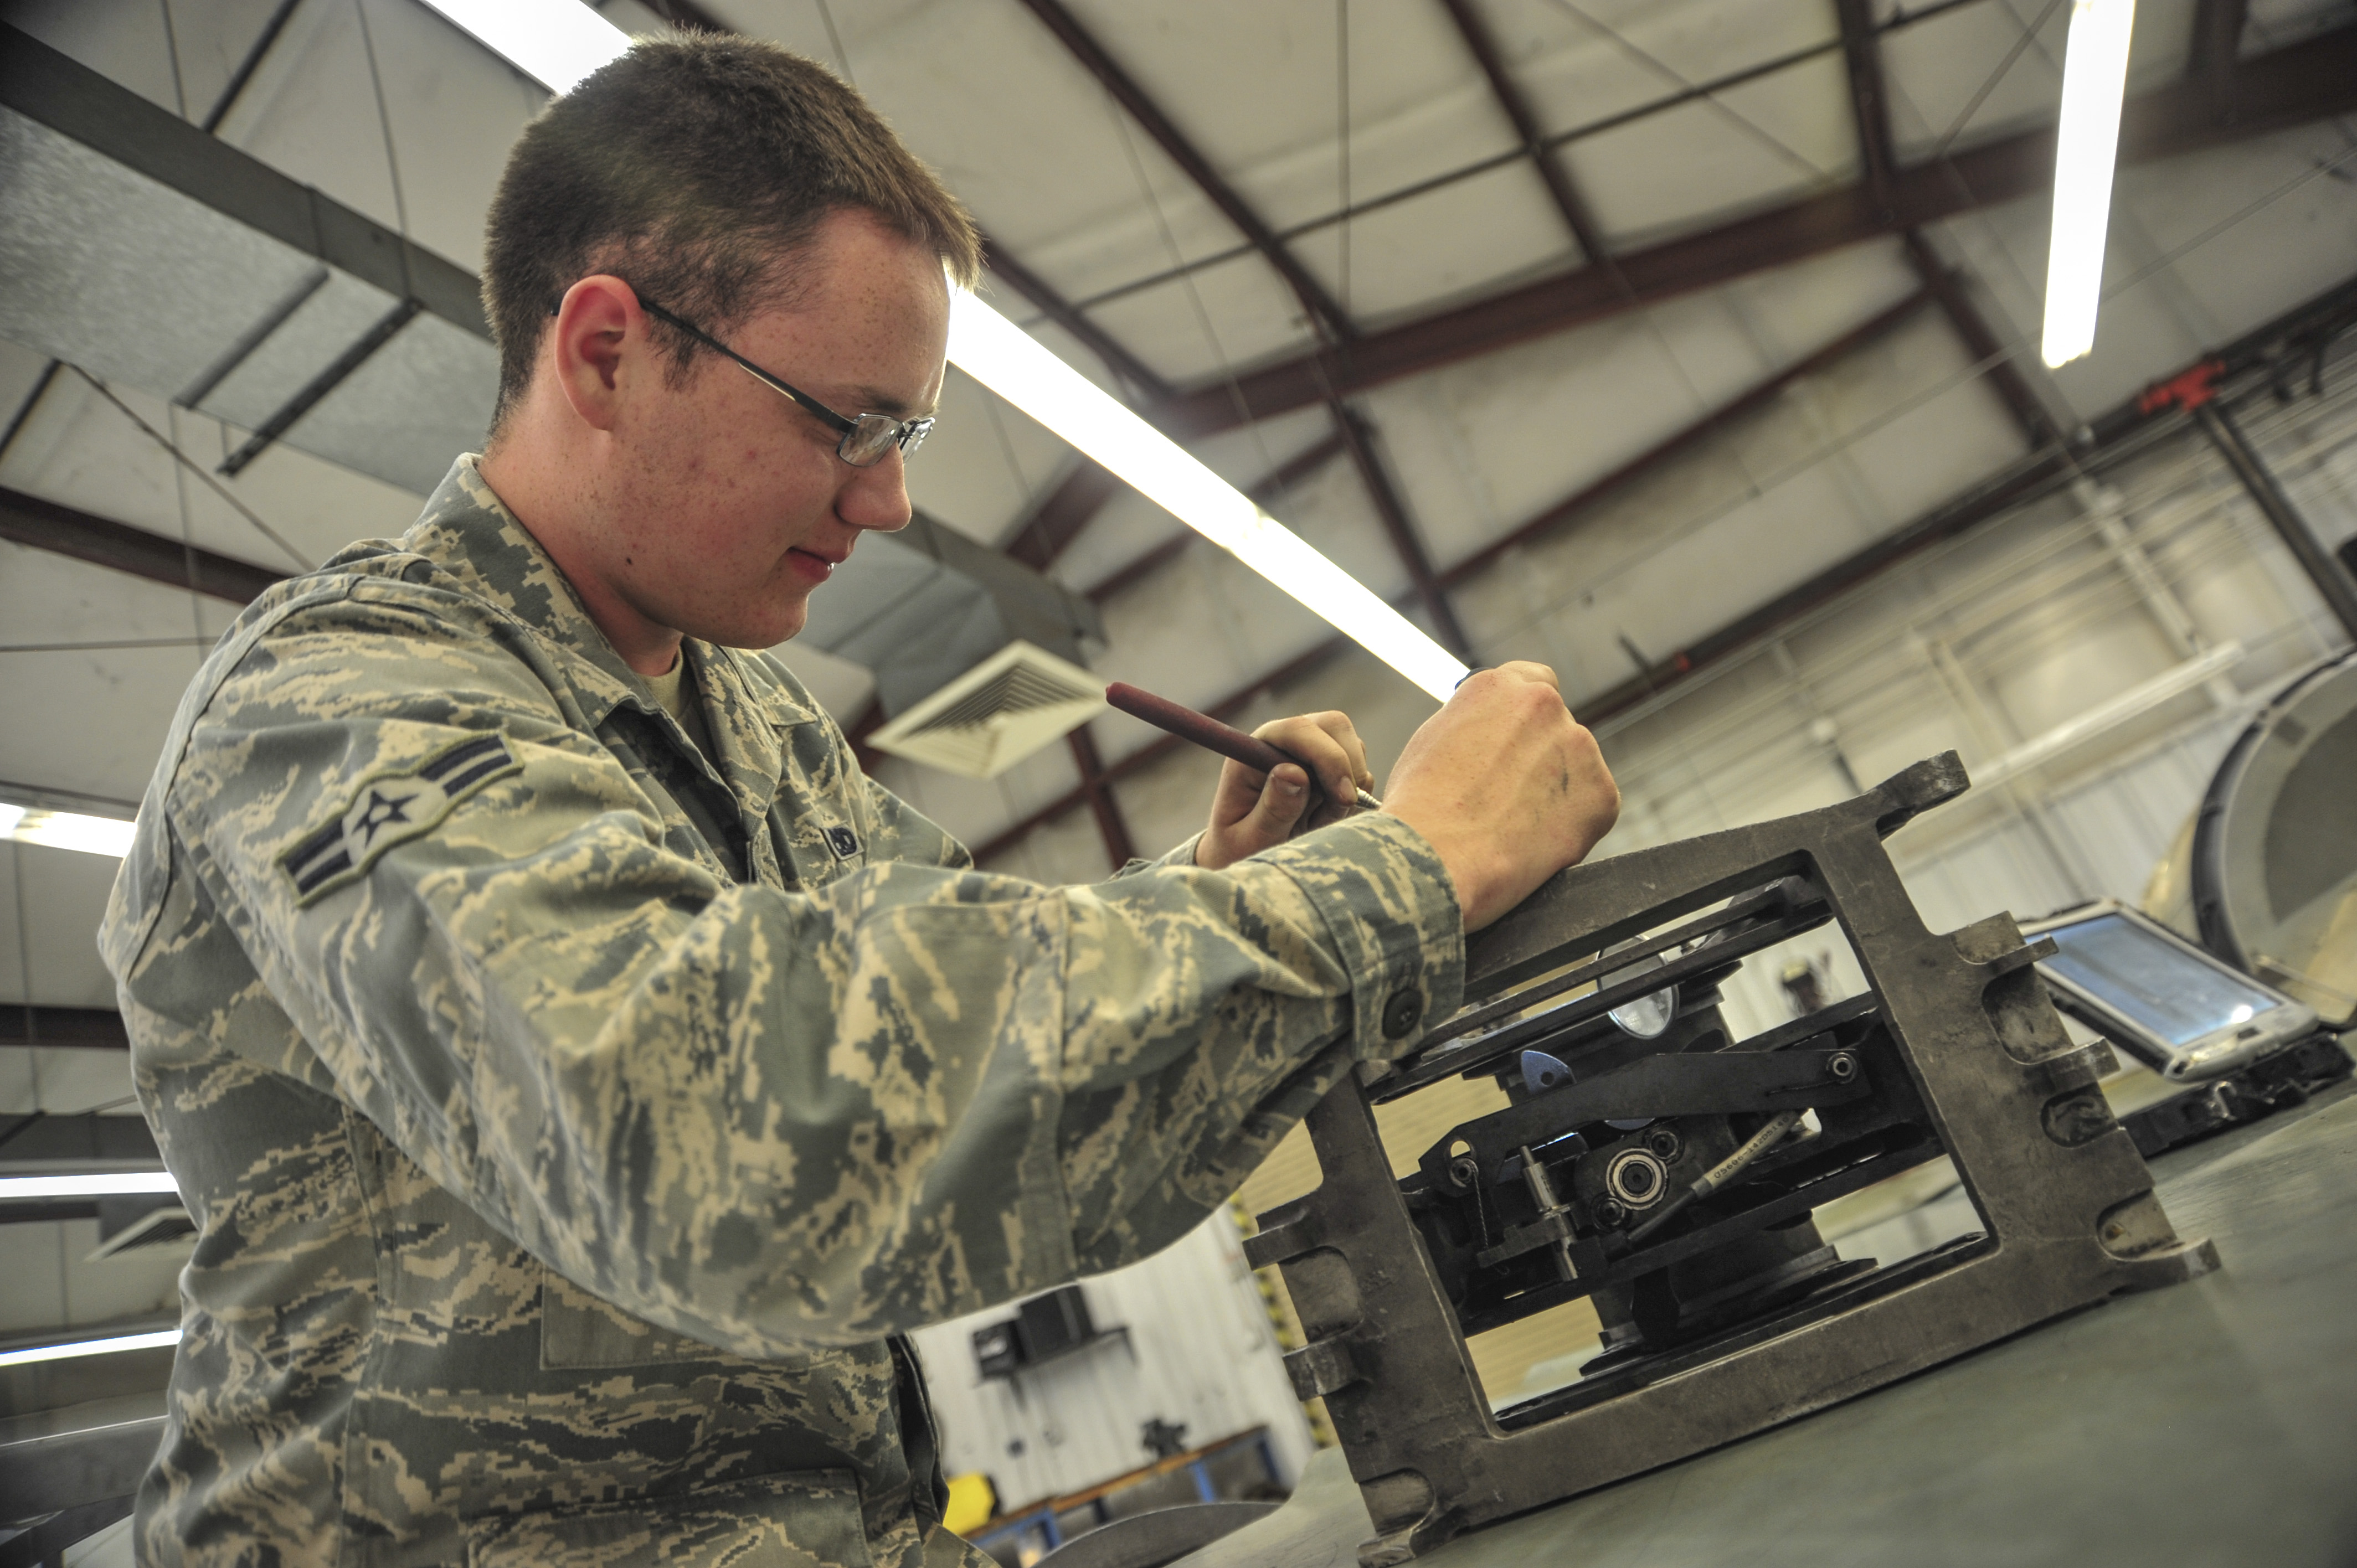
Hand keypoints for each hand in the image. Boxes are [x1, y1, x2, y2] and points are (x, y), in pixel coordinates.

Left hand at [1195, 711, 1372, 870]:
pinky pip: (1359, 772)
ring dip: (1351, 788)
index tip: (1343, 798)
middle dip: (1348, 768)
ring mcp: (1309, 750)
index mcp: (1254, 751)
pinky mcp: (1329, 767)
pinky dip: (1355, 797)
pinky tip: (1327, 820)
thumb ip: (1271, 809)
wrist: (1248, 857)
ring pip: (1353, 748)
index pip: (1297, 729)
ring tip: (1319, 823)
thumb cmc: (1240, 850)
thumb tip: (1293, 772)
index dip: (1327, 757)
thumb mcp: (1249, 841)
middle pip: (1333, 725)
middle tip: (1343, 809)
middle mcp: (1283, 742)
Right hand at [1380, 662, 1618, 929]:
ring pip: (1576, 770)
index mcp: (1499, 685)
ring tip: (1516, 827)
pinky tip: (1536, 843)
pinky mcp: (1602, 793)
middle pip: (1556, 731)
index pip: (1536, 683)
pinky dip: (1574, 826)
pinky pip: (1593, 808)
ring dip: (1558, 793)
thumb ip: (1475, 724)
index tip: (1521, 742)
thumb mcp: (1434, 740)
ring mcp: (1579, 747)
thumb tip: (1493, 733)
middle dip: (1542, 761)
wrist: (1435, 858)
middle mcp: (1545, 704)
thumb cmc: (1420, 808)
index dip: (1528, 719)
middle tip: (1510, 799)